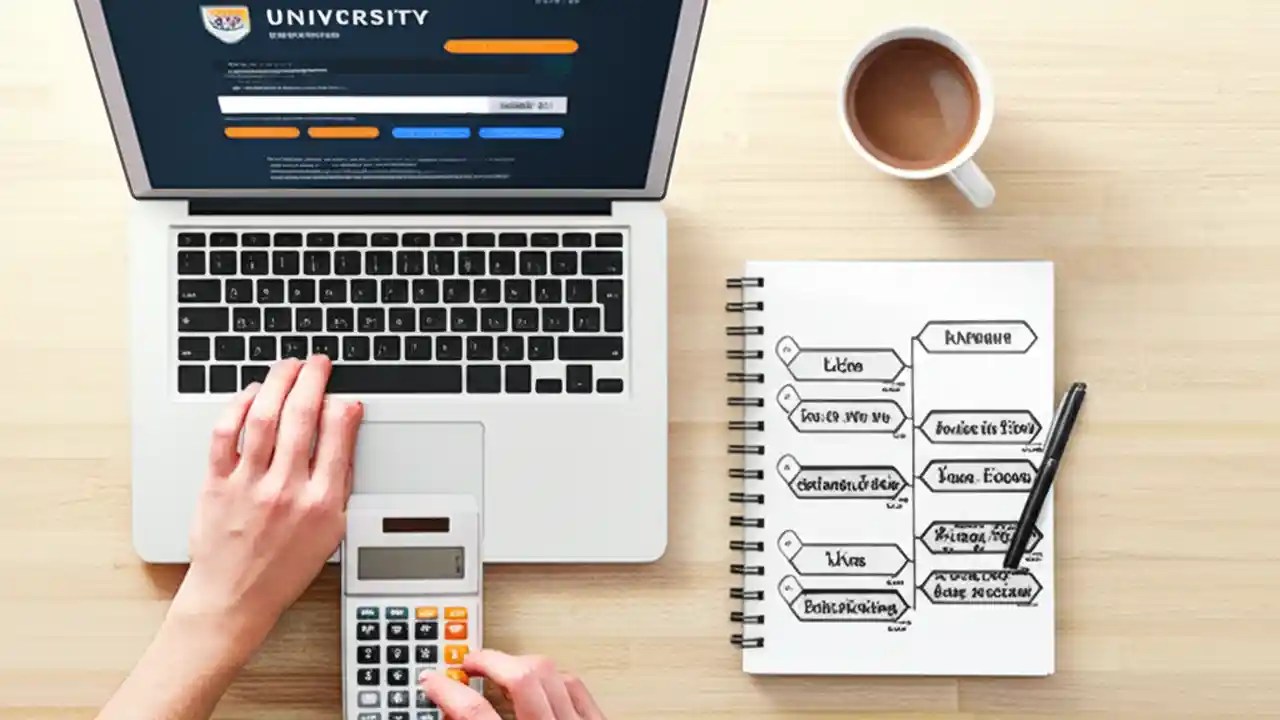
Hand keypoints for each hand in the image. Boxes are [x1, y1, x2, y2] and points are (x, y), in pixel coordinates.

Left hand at [170, 356, 363, 656]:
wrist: (235, 597)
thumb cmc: (283, 567)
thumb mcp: (331, 530)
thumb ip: (341, 478)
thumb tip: (347, 430)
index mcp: (320, 502)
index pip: (337, 436)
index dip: (343, 406)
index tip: (344, 393)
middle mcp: (284, 489)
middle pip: (301, 416)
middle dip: (312, 379)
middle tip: (317, 363)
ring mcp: (248, 485)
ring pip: (264, 417)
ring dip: (278, 383)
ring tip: (287, 366)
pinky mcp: (216, 484)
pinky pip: (225, 435)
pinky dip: (238, 407)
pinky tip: (251, 394)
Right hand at [420, 651, 604, 719]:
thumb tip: (449, 707)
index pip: (475, 714)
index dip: (446, 690)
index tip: (434, 680)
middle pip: (521, 678)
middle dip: (489, 661)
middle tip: (468, 663)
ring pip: (549, 673)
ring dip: (518, 664)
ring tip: (498, 669)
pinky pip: (574, 685)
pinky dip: (551, 677)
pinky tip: (536, 680)